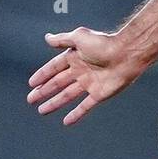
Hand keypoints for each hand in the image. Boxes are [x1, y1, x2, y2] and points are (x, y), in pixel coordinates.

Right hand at [27, 28, 143, 125]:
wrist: (126, 54)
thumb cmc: (103, 43)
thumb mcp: (79, 37)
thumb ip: (62, 40)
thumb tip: (47, 38)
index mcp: (74, 57)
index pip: (54, 68)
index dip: (42, 75)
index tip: (31, 84)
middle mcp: (80, 71)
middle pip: (57, 83)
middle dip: (44, 91)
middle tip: (31, 99)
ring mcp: (89, 84)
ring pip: (67, 96)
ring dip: (54, 103)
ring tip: (42, 111)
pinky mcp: (99, 94)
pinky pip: (85, 107)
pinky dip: (76, 114)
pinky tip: (66, 122)